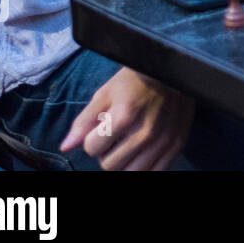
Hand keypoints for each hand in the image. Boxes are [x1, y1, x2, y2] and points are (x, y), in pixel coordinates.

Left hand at [61, 67, 194, 170]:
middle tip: (116, 136)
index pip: (92, 148)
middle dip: (107, 153)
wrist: (172, 69)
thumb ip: (84, 121)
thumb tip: (65, 147)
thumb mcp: (105, 94)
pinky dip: (145, 166)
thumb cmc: (135, 80)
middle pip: (110, 165)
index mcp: (124, 116)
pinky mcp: (178, 144)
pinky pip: (156, 172)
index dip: (92, 139)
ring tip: (130, 144)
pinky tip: (143, 152)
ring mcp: (164, 140)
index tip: (102, 127)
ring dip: (125, 162)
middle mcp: (145, 132)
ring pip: (132, 173)